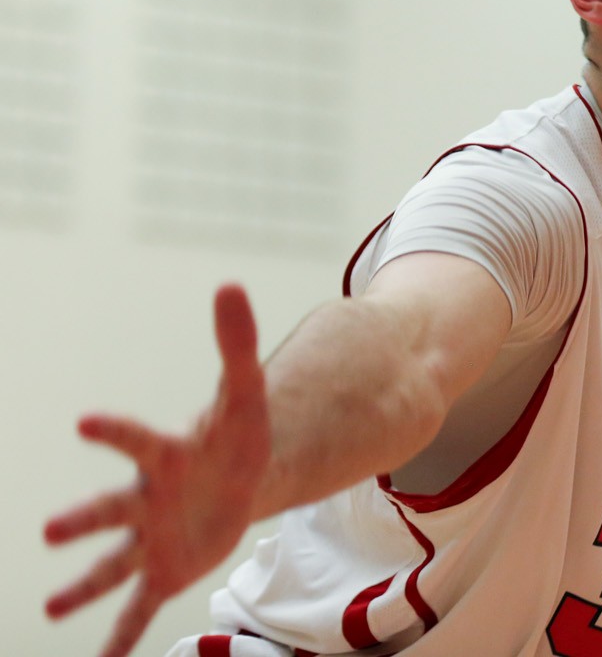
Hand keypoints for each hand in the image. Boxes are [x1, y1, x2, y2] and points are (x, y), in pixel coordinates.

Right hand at [44, 284, 270, 656]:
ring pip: (114, 564)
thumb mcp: (246, 395)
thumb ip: (235, 345)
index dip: (116, 431)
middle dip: (84, 520)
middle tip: (53, 531)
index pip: (139, 440)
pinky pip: (138, 607)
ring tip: (51, 608)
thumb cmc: (234, 435)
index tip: (85, 423)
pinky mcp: (166, 569)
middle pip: (112, 511)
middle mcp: (147, 499)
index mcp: (166, 456)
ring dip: (85, 585)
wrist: (239, 478)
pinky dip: (121, 637)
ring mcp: (152, 537)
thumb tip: (229, 285)